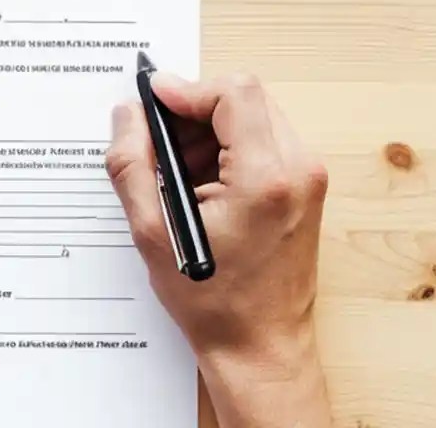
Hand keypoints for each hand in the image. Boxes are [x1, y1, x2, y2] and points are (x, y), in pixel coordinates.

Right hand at [106, 71, 331, 427]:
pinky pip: (265, 141)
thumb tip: (128, 116)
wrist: (260, 347)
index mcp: (264, 177)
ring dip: (210, 130)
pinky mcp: (306, 188)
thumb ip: (132, 165)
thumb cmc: (212, 301)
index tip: (152, 101)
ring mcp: (308, 178)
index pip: (232, 94)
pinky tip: (201, 185)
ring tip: (178, 174)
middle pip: (245, 98)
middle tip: (158, 141)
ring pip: (255, 116)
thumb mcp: (152, 232)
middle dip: (195, 110)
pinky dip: (228, 148)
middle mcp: (297, 169)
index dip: (185, 89)